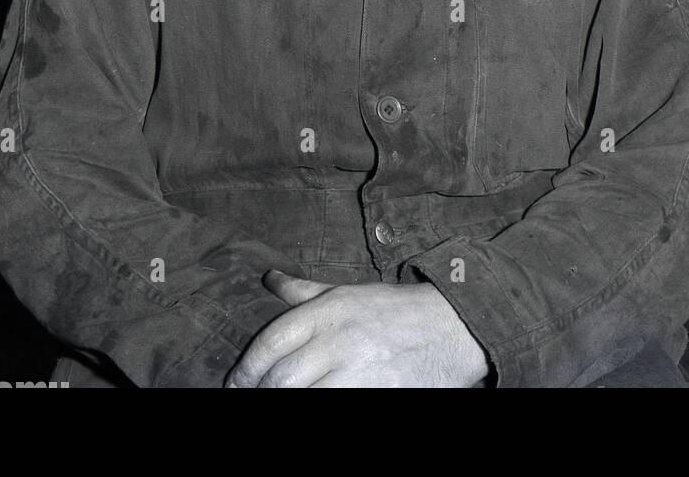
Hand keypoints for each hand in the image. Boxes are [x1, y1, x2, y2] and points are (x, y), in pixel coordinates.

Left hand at [226, 270, 488, 388]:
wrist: (452, 329)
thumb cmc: (394, 310)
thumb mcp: (348, 292)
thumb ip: (305, 290)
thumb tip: (269, 278)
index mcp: (331, 310)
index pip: (273, 339)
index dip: (247, 366)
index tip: (236, 381)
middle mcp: (340, 341)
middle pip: (282, 376)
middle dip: (260, 391)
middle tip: (250, 396)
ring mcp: (359, 373)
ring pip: (303, 398)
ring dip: (284, 404)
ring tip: (273, 405)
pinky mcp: (376, 396)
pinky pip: (333, 409)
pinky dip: (315, 410)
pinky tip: (308, 410)